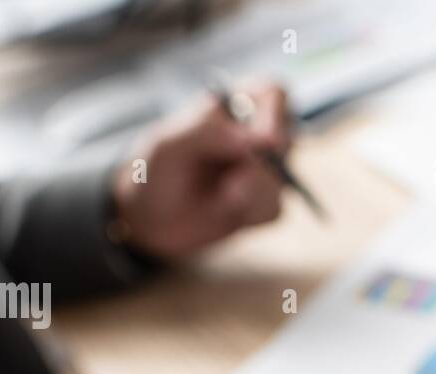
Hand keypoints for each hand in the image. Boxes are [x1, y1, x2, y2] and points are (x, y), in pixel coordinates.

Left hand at [110, 85, 290, 258]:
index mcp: (233, 104)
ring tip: (220, 196)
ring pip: (281, 180)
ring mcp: (263, 170)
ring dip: (250, 193)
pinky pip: (273, 210)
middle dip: (262, 164)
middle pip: (287, 137)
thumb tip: (259, 139)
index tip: (265, 141)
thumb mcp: (169, 145)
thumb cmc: (154, 169)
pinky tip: (224, 210)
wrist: (147, 218)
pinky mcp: (262, 203)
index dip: (275, 114)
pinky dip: (248, 214)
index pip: (273, 93)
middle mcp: (255, 133)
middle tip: (233, 181)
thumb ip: (209, 132)